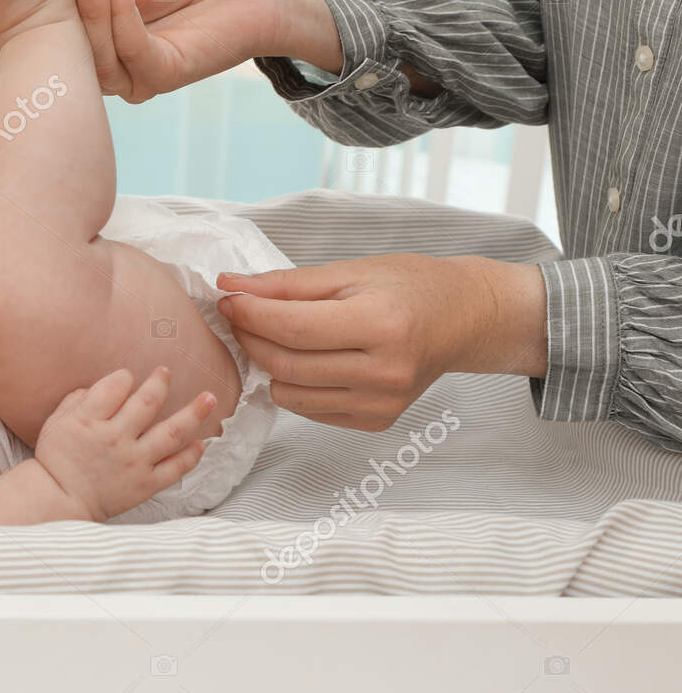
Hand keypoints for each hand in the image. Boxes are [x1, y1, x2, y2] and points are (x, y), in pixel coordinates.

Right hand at [34, 367, 218, 520]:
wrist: (59, 500)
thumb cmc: (56, 459)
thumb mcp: (56, 421)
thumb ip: (79, 398)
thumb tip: (110, 385)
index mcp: (89, 420)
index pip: (116, 385)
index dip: (124, 377)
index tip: (126, 378)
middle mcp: (115, 438)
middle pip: (148, 402)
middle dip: (160, 382)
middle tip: (165, 372)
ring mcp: (134, 462)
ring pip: (172, 432)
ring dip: (194, 412)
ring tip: (209, 398)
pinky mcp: (146, 484)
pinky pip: (175, 468)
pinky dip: (192, 455)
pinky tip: (201, 442)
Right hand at [57, 0, 341, 102]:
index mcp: (83, 45)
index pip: (37, 47)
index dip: (9, 38)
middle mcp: (100, 68)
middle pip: (58, 55)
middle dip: (45, 21)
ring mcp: (128, 78)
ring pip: (93, 55)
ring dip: (92, 8)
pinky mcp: (158, 78)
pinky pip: (130, 51)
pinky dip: (120, 13)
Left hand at [216, 254, 547, 431]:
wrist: (464, 318)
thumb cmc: (410, 286)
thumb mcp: (350, 271)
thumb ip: (287, 283)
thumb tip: (230, 286)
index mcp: (381, 324)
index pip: (292, 329)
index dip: (250, 314)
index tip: (228, 298)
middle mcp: (384, 372)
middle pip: (286, 364)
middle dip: (250, 337)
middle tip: (240, 314)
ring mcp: (382, 403)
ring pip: (290, 393)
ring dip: (268, 364)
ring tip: (273, 334)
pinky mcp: (378, 421)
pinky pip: (310, 410)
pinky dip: (294, 385)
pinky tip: (306, 359)